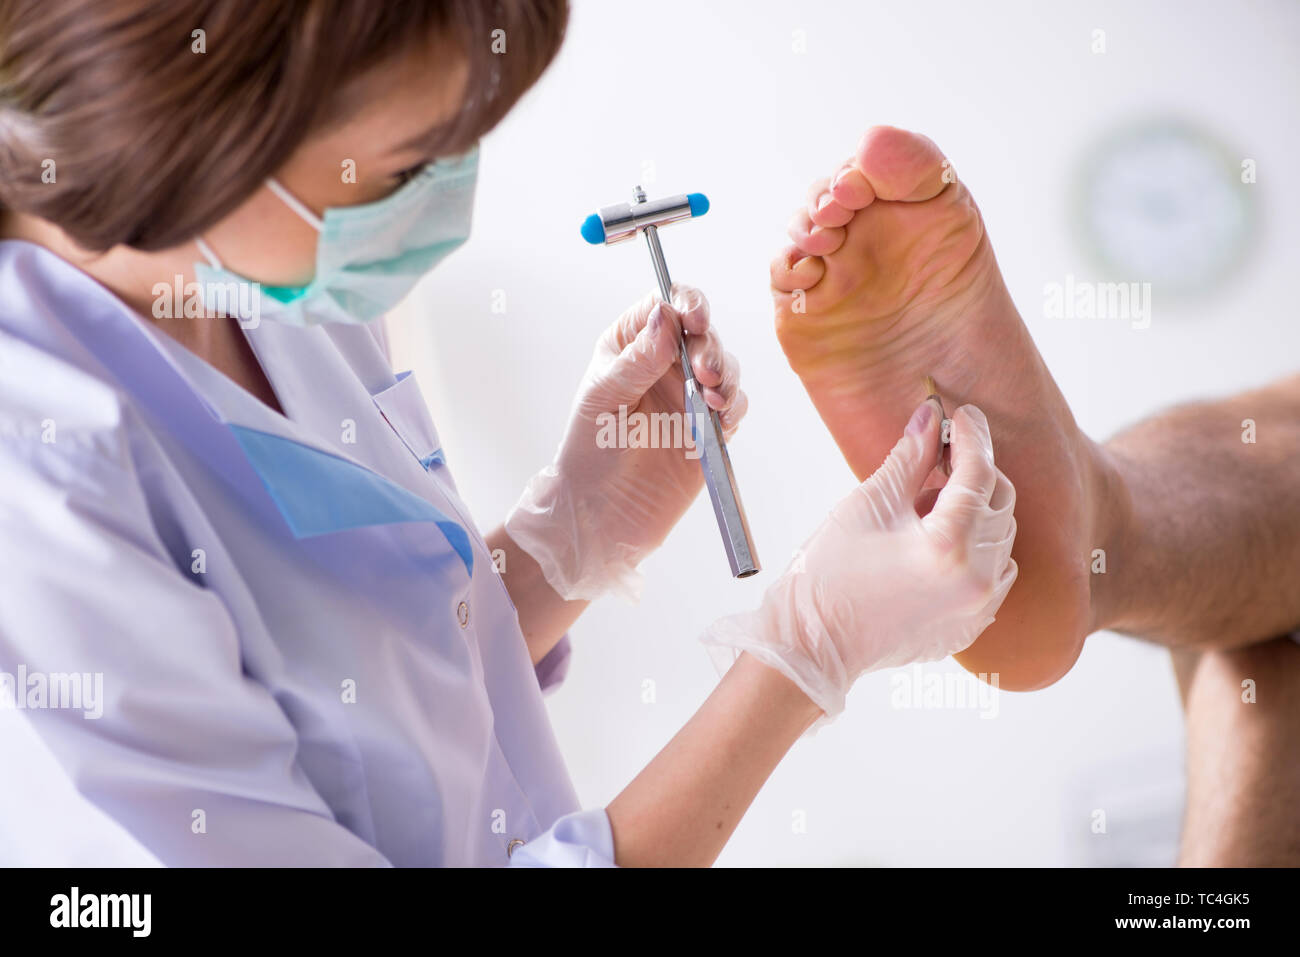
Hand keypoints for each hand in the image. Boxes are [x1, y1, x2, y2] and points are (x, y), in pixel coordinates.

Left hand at [505, 284, 746, 600]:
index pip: (665, 306)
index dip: (686, 304)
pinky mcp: (709, 428)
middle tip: (703, 373)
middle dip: (709, 347)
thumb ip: (636, 360)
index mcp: (630, 346)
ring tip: (711, 399)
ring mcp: (689, 395)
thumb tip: (665, 316)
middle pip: (702, 333)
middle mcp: (663, 364)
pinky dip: (733, 407)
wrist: (601, 514)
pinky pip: (734, 405)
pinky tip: (719, 419)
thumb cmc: (588, 452)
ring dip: (726, 376)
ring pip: (725, 366)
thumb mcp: (603, 399)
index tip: (694, 320)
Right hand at [703, 399, 1016, 719]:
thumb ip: (909, 459)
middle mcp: (976, 578)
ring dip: (976, 511)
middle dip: (974, 471)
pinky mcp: (971, 624)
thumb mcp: (869, 504)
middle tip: (940, 453)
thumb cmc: (829, 575)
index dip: (971, 436)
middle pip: (998, 503)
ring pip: (1001, 538)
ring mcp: (978, 606)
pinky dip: (978, 548)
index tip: (961, 415)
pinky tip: (939, 541)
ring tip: (929, 504)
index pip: (978, 472)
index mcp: (949, 545)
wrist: (814, 644)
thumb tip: (929, 418)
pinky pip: (994, 573)